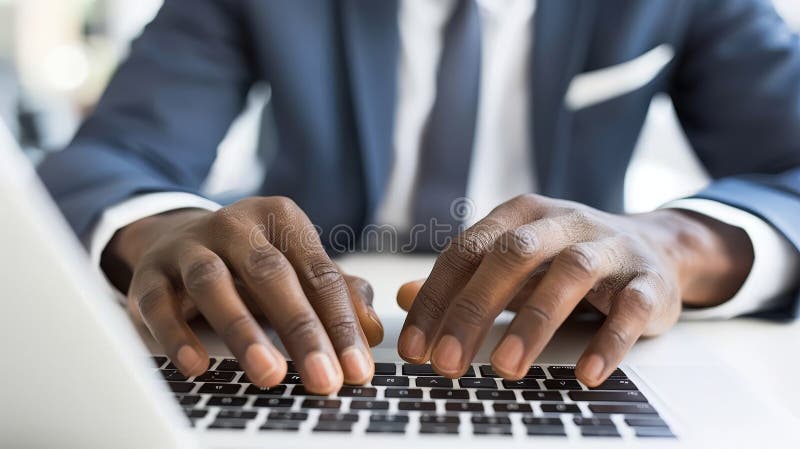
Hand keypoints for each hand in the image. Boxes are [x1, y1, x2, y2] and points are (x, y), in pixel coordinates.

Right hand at [104, 197, 382, 393]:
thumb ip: (338, 295)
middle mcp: (235, 224)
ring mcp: (188, 246)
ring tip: (269, 374)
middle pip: (271, 275)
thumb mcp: (297, 270)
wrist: (176, 240)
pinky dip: (176, 334)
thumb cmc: (250, 265)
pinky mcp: (149, 273)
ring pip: (213, 283)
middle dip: (301, 330)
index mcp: (281, 219)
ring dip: (243, 331)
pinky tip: (197, 365)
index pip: (319, 274)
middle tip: (323, 378)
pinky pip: (158, 302)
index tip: (357, 369)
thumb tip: (372, 331)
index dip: (341, 324)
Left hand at [397, 194, 751, 385]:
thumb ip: (462, 280)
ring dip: (534, 323)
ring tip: (506, 368)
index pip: (466, 252)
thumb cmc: (566, 261)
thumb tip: (405, 299)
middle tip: (447, 364)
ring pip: (569, 275)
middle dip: (473, 310)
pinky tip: (586, 373)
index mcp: (521, 215)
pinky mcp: (648, 278)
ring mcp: (609, 247)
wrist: (655, 249)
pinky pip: (630, 307)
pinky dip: (609, 341)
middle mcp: (563, 222)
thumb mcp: (512, 264)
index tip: (414, 349)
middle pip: (512, 256)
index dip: (436, 300)